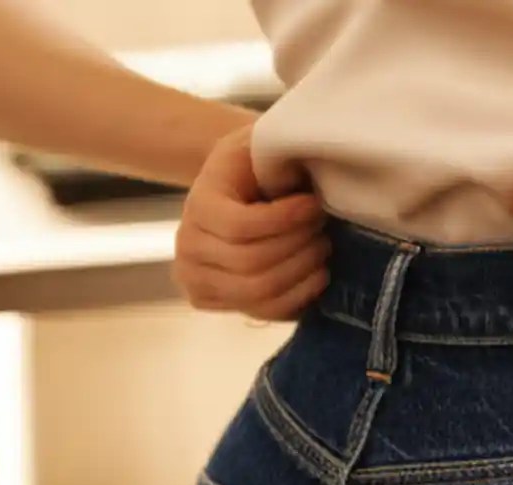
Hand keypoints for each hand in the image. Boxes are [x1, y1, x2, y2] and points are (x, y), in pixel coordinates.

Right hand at [172, 124, 330, 320]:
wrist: (235, 186)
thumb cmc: (256, 163)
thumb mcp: (262, 145)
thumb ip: (277, 153)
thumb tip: (302, 178)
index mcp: (199, 204)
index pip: (240, 226)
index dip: (286, 219)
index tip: (315, 204)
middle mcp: (188, 248)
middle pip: (252, 263)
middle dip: (299, 246)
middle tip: (324, 228)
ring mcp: (198, 280)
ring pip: (260, 291)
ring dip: (302, 271)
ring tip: (322, 247)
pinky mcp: (217, 303)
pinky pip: (264, 312)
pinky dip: (298, 297)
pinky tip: (317, 274)